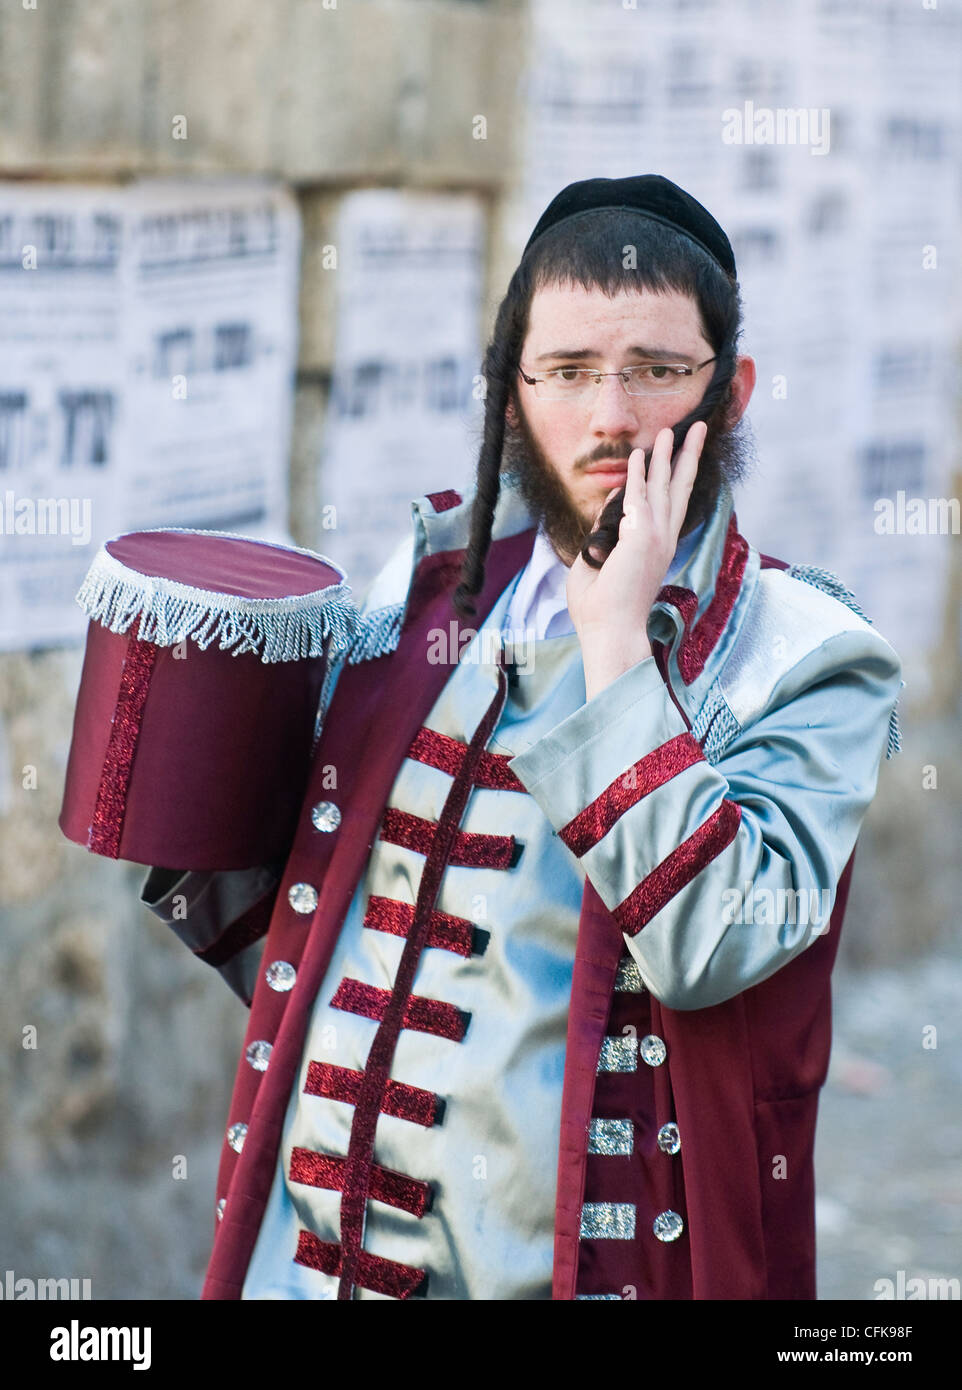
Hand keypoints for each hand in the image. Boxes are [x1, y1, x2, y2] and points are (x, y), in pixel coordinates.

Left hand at [567, 420, 706, 698]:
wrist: (610, 632)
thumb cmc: (601, 610)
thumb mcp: (596, 565)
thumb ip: (603, 537)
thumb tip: (606, 511)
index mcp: (657, 548)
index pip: (669, 505)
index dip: (673, 478)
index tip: (675, 457)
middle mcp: (663, 539)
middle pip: (679, 488)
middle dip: (687, 456)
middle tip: (695, 429)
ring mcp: (656, 538)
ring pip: (664, 486)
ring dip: (668, 455)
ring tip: (673, 430)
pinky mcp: (641, 538)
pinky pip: (636, 497)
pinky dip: (637, 474)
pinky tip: (639, 455)